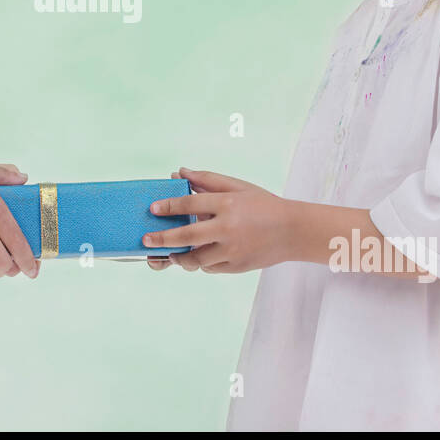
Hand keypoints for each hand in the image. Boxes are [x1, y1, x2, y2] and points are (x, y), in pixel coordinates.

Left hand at [144, 167, 298, 273]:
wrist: (293, 231)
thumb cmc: (263, 205)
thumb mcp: (238, 186)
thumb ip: (207, 179)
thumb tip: (180, 172)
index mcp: (227, 204)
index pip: (190, 203)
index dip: (169, 206)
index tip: (153, 209)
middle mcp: (228, 228)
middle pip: (187, 236)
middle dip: (162, 239)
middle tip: (146, 241)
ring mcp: (232, 250)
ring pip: (196, 259)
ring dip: (181, 257)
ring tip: (171, 254)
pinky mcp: (237, 266)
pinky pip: (211, 267)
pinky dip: (202, 263)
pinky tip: (199, 256)